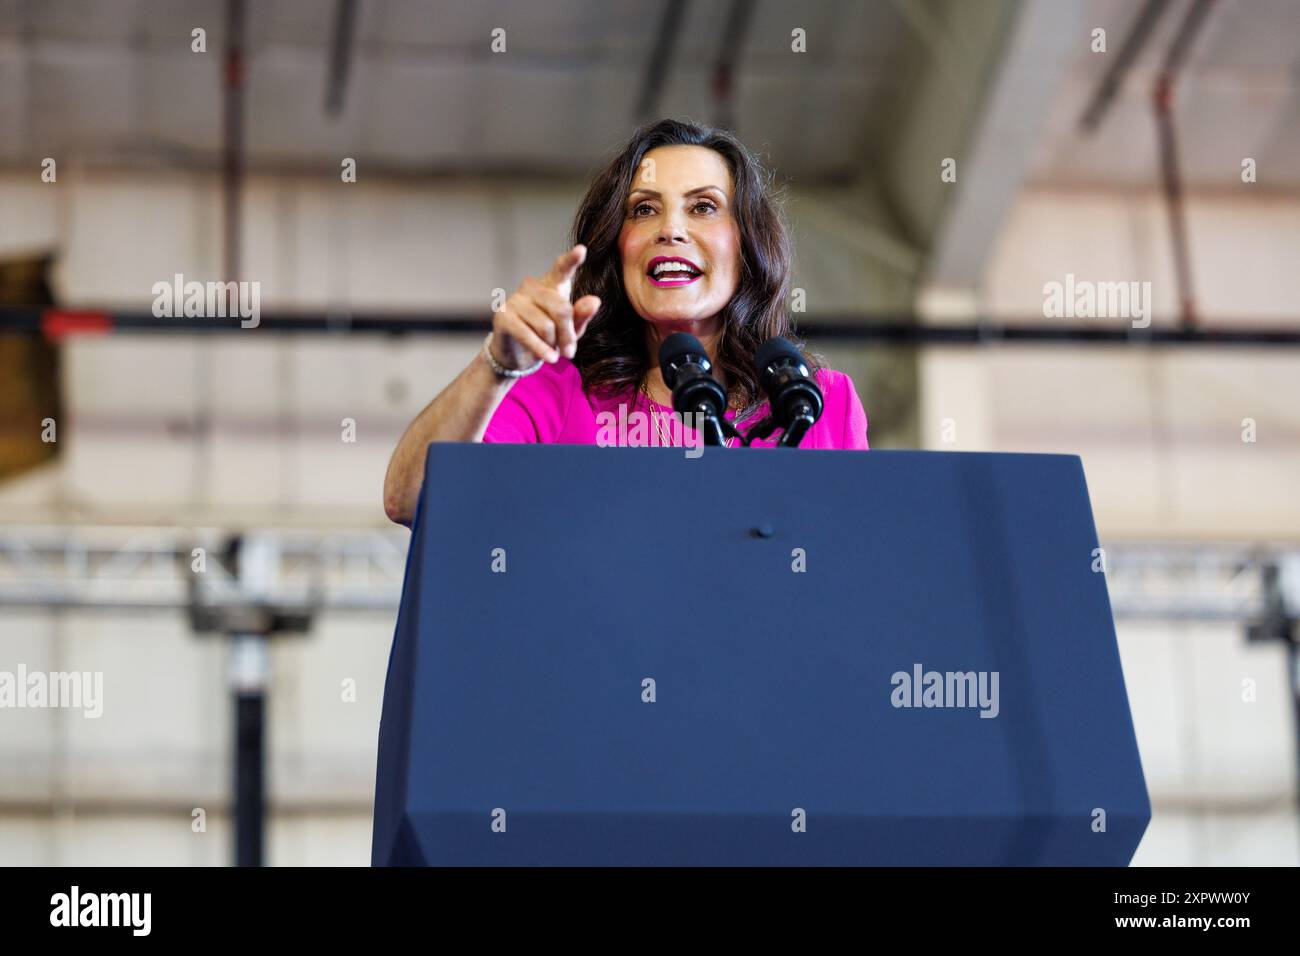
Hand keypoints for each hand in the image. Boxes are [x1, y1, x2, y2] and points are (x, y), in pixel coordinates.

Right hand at [490, 244, 602, 368]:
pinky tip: (550, 359)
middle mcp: (532, 287)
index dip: (571, 260)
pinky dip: (541, 349)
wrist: (517, 355)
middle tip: (570, 352)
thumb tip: (595, 301)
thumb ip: (581, 315)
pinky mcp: (503, 316)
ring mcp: (515, 299)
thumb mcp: (569, 330)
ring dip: (553, 345)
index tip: (582, 250)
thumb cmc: (547, 337)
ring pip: (546, 325)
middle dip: (568, 335)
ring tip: (553, 353)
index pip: (562, 270)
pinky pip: (528, 334)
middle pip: (561, 309)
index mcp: (551, 285)